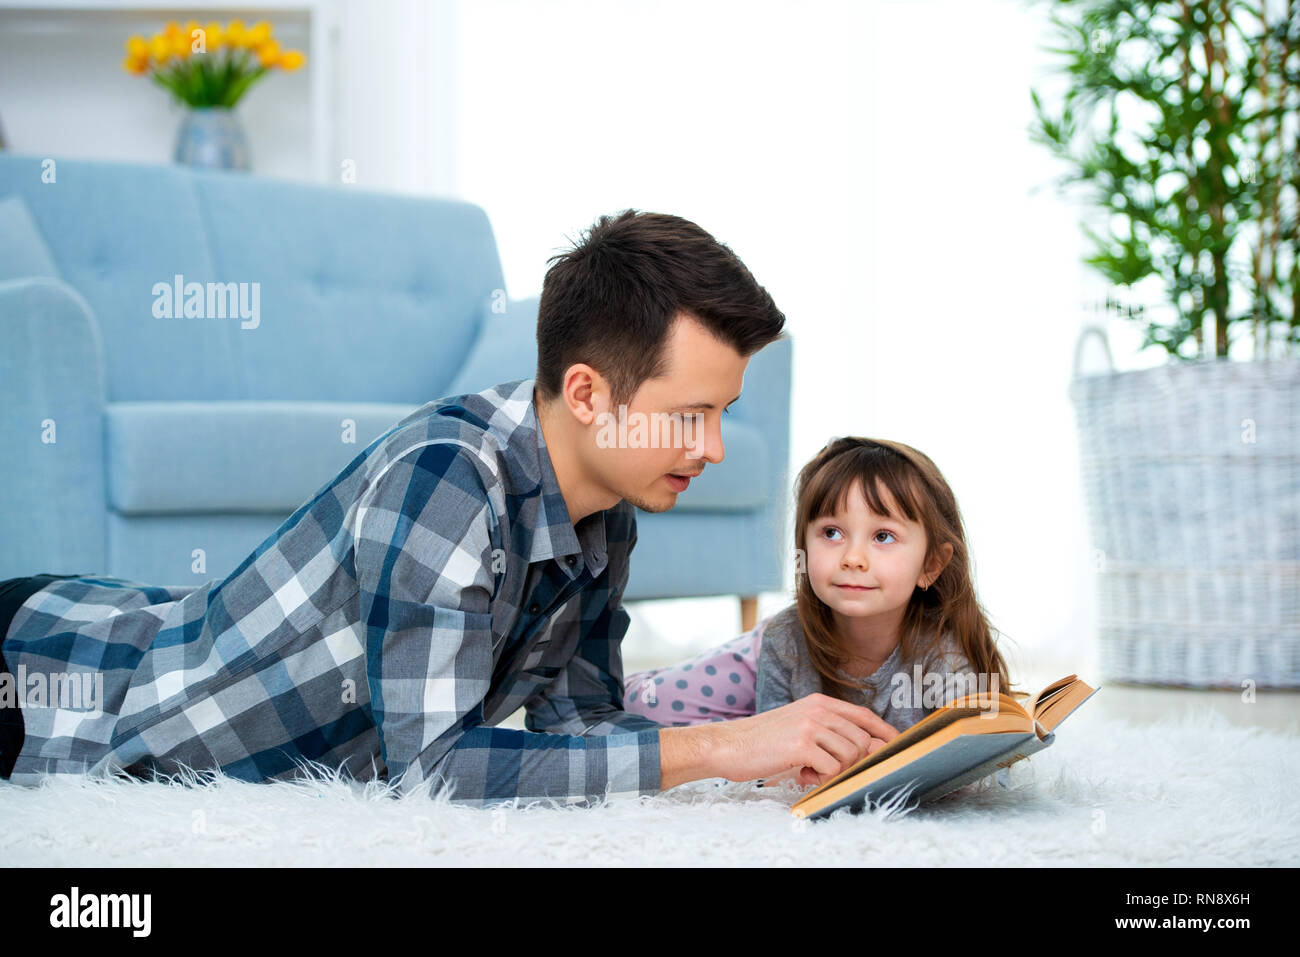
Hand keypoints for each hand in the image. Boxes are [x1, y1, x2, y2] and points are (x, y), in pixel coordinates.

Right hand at [710, 693, 898, 785]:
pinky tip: (801, 774)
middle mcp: (818, 709)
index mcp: (818, 702)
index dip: (884, 732)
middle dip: (853, 762)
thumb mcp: (797, 726)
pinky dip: (821, 779)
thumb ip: (827, 731)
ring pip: (850, 755)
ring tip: (810, 771)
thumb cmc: (762, 740)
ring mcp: (810, 725)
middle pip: (862, 740)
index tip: (895, 746)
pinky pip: (832, 769)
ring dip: (836, 771)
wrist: (727, 744)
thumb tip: (864, 749)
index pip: (864, 715)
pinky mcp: (801, 744)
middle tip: (826, 769)